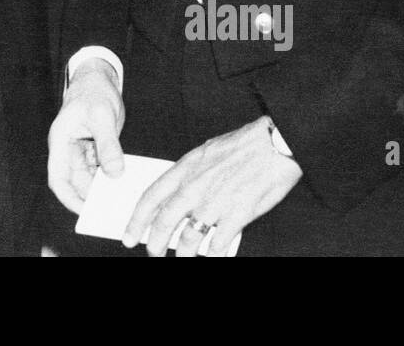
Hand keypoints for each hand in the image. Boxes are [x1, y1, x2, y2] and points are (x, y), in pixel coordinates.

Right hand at [47, 58, 124, 213]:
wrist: (97, 78)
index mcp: (61, 141)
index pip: (58, 179)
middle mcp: (68, 150)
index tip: (86, 212)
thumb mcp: (102, 115)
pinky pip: (101, 170)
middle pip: (76, 184)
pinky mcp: (94, 150)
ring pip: (89, 180)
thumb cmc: (94, 91)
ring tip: (123, 202)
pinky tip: (127, 186)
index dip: (69, 198)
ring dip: (104, 191)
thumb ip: (108, 145)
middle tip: (113, 212)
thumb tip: (114, 174)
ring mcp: (80, 151)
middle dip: (92, 199)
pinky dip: (111, 179)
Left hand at [123, 116, 301, 256]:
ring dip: (183, 253)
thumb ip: (190, 174)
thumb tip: (178, 193)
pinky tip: (212, 256)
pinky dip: (214, 254)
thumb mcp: (206, 152)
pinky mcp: (237, 215)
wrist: (273, 144)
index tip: (129, 235)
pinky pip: (219, 244)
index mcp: (185, 169)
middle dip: (155, 242)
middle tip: (153, 253)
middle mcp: (195, 187)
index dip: (137, 220)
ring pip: (189, 237)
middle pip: (165, 221)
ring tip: (182, 259)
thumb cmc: (243, 145)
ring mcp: (215, 203)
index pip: (151, 198)